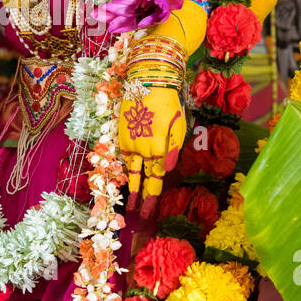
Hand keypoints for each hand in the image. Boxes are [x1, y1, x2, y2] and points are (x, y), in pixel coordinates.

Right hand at [118, 86, 185, 219]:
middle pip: (142, 179)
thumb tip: (167, 169)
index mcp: (158, 149)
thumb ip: (172, 149)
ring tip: (130, 205)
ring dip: (131, 188)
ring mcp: (130, 144)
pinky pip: (125, 157)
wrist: (146, 84)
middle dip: (142, 198)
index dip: (151, 197)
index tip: (148, 213)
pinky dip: (127, 168)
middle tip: (140, 216)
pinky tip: (129, 177)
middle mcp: (142, 150)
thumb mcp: (178, 125)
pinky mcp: (122, 136)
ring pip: (131, 170)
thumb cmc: (168, 104)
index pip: (155, 180)